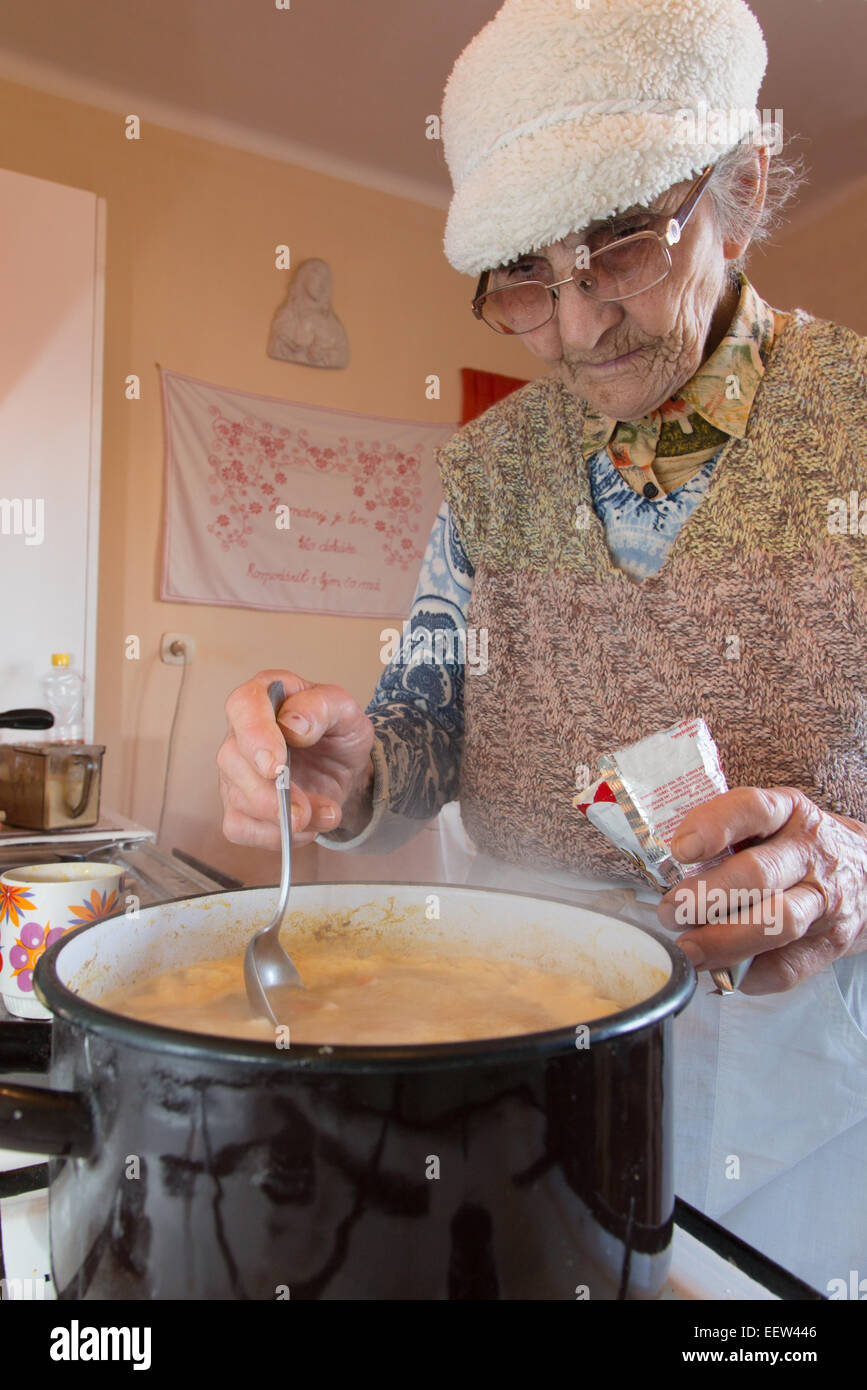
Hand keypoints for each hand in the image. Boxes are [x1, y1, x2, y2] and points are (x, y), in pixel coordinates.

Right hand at [218, 669, 374, 849]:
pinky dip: (274, 836)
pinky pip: (240, 828)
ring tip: (326, 814)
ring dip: (284, 819)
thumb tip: (293, 725)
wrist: (345, 768)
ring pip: (238, 799)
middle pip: (233, 761)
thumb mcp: (344, 709)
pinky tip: (304, 828)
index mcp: (263, 696)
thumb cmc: (337, 732)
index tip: (275, 766)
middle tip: (305, 810)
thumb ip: (321, 707)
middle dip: (271, 794)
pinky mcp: (239, 805)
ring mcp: (236, 771)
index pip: (243, 707)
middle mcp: (241, 733)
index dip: (255, 736)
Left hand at [656, 786, 866, 993]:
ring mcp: (824, 898)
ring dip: (724, 940)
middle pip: (758, 875)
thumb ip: (726, 839)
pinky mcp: (832, 941)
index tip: (681, 849)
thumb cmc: (796, 847)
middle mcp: (809, 852)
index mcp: (787, 812)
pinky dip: (751, 973)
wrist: (866, 871)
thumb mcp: (769, 824)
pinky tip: (725, 971)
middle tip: (670, 912)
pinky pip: (789, 965)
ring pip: (777, 922)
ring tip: (689, 948)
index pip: (751, 810)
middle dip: (706, 898)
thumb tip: (666, 873)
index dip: (713, 827)